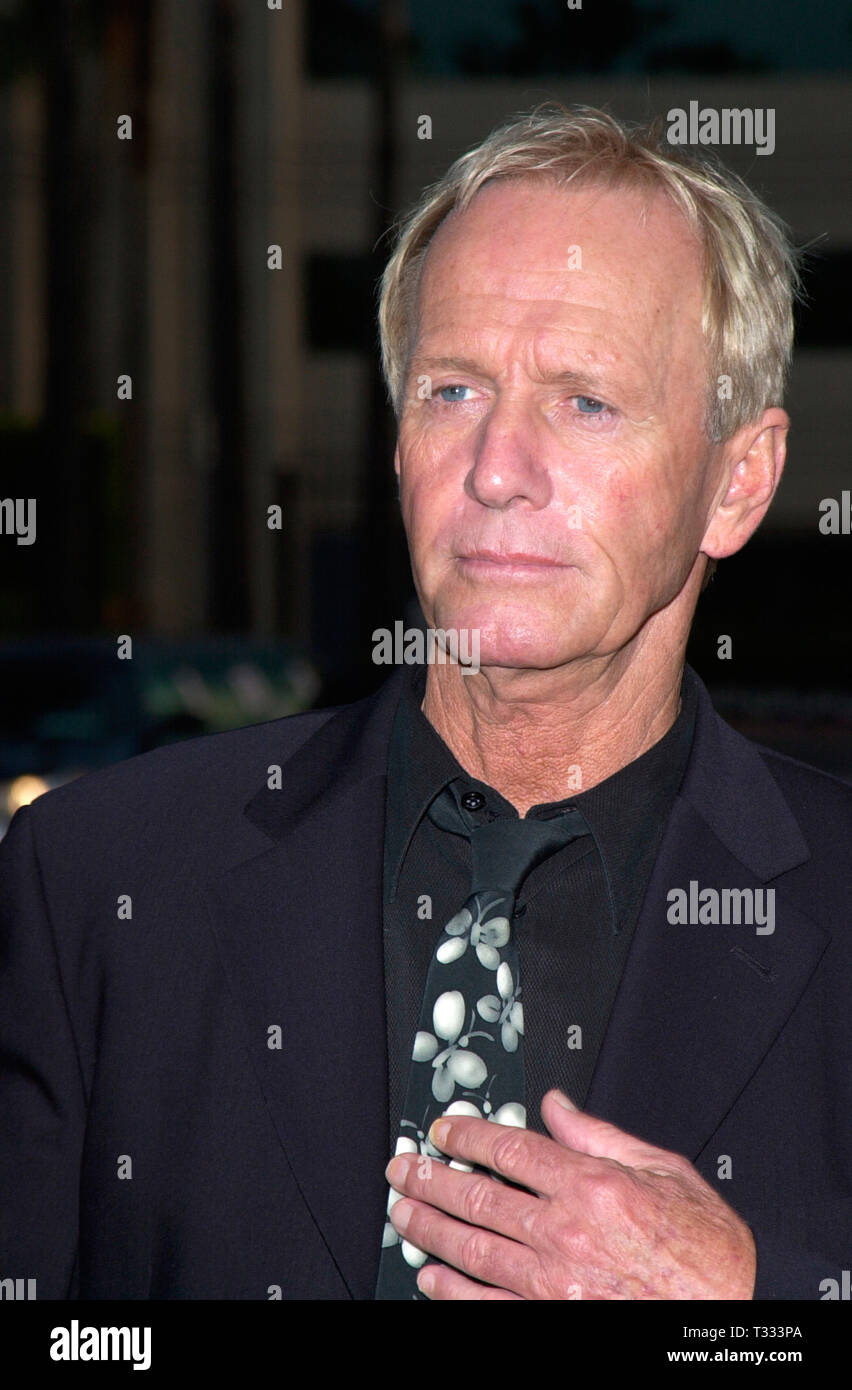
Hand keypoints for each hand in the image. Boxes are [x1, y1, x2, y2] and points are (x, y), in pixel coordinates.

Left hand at [385, 1089, 756, 1299]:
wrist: (722, 1315)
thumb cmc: (705, 1251)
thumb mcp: (666, 1170)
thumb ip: (601, 1135)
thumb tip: (556, 1105)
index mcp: (591, 1186)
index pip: (509, 1149)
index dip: (466, 1135)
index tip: (442, 1130)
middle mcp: (565, 1232)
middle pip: (478, 1196)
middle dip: (432, 1178)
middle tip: (404, 1168)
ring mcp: (553, 1283)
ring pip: (472, 1248)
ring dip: (430, 1229)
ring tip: (403, 1213)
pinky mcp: (551, 1321)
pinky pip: (486, 1304)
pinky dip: (452, 1291)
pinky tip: (430, 1277)